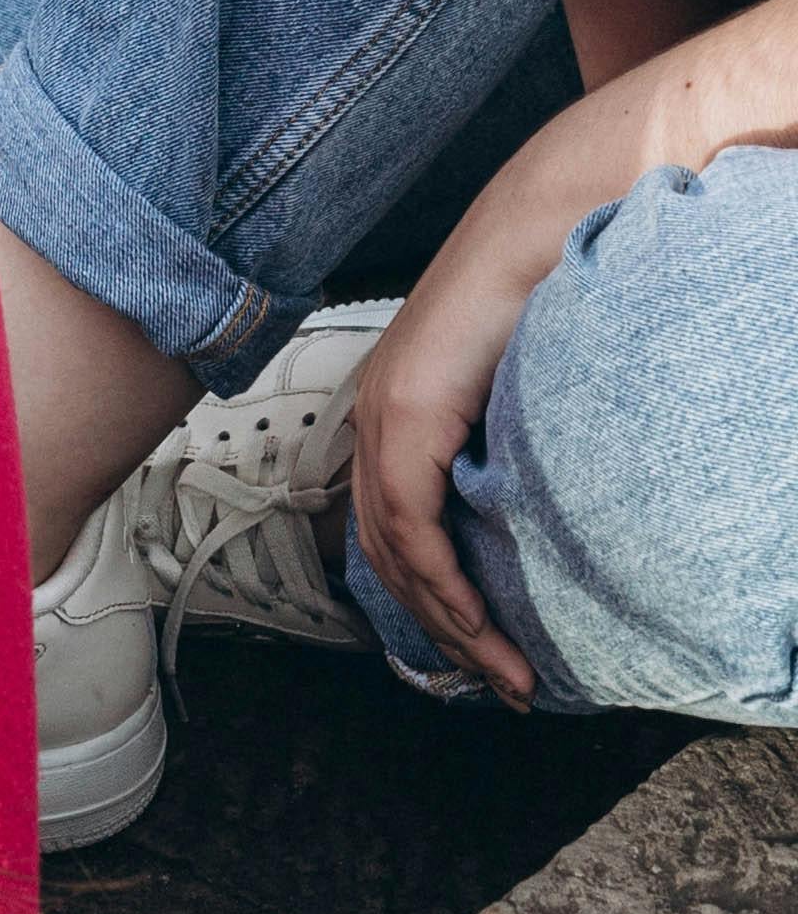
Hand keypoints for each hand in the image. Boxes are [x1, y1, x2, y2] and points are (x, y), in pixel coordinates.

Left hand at [351, 233, 544, 702]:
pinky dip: (443, 585)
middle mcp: (374, 418)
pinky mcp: (406, 414)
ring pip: (396, 555)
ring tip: (505, 674)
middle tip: (501, 685)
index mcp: (392, 415)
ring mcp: (383, 415)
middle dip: (444, 635)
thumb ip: (495, 452)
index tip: (482, 656)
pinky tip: (481, 625)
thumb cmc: (536, 302)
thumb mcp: (508, 399)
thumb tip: (519, 515)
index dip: (431, 606)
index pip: (390, 536)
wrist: (538, 229)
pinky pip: (411, 526)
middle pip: (387, 560)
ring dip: (450, 626)